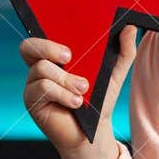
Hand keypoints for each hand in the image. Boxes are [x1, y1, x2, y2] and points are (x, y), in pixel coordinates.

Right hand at [20, 26, 137, 158]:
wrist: (94, 131)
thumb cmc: (100, 100)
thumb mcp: (115, 73)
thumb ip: (124, 50)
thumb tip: (130, 27)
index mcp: (55, 57)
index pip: (41, 35)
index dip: (48, 32)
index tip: (71, 44)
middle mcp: (40, 68)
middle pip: (28, 47)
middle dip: (48, 48)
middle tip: (70, 57)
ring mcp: (33, 85)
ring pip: (41, 69)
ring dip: (66, 79)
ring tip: (83, 90)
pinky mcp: (32, 101)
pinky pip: (42, 88)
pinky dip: (63, 94)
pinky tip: (76, 103)